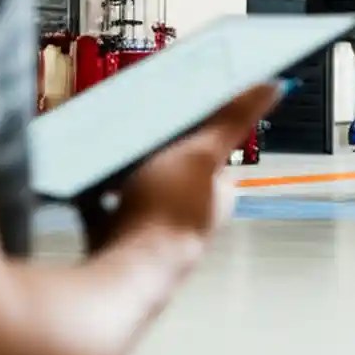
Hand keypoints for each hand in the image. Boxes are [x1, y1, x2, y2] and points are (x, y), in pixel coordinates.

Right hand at [77, 84, 282, 252]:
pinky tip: (79, 178)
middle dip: (149, 149)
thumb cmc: (167, 209)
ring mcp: (153, 232)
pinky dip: (92, 195)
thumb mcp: (201, 151)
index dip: (190, 130)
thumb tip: (275, 85)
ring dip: (119, 172)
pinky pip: (103, 210)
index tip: (165, 110)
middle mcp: (189, 216)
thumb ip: (233, 119)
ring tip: (101, 146)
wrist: (123, 269)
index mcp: (215, 194)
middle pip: (169, 171)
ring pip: (135, 191)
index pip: (208, 152)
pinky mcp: (118, 243)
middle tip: (127, 124)